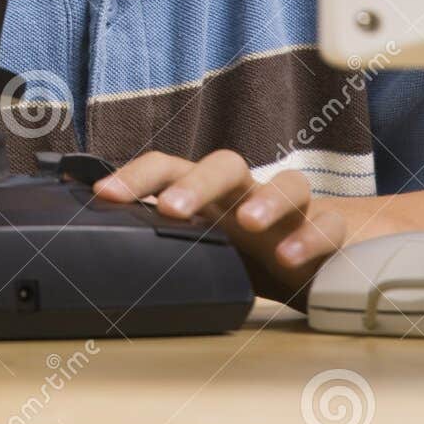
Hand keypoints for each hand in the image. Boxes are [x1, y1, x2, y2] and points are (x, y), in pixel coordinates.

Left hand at [92, 150, 348, 305]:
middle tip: (171, 209)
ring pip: (289, 184)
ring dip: (267, 200)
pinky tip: (291, 258)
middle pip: (225, 164)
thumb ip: (156, 240)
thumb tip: (93, 241)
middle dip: (196, 184)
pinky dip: (311, 237)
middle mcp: (248, 192)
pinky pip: (327, 225)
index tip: (102, 196)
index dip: (134, 177)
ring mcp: (292, 209)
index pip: (168, 167)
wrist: (317, 256)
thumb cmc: (246, 248)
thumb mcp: (199, 246)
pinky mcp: (331, 232)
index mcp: (209, 193)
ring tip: (250, 224)